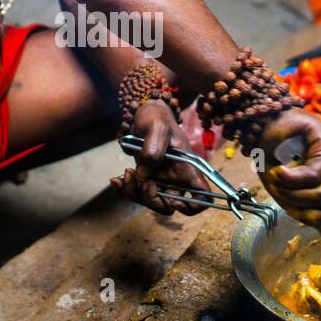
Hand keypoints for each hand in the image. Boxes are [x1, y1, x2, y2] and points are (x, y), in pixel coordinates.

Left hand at [110, 100, 210, 215]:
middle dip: (151, 200)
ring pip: (149, 201)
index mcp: (187, 168)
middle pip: (170, 206)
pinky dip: (125, 190)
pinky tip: (116, 180)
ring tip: (125, 173)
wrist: (143, 115)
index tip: (174, 200)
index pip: (204, 196)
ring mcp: (160, 180)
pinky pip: (136, 194)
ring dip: (134, 194)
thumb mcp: (156, 126)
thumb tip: (143, 174)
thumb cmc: (157, 117)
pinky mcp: (145, 178)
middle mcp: (176, 178)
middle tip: (140, 181)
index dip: (192, 206)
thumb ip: (153, 147)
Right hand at [255, 108, 320, 227]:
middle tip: (285, 201)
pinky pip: (314, 175)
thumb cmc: (276, 158)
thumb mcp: (289, 192)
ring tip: (278, 180)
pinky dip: (292, 179)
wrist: (263, 123)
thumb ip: (302, 208)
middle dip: (309, 215)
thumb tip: (317, 224)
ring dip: (294, 194)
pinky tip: (279, 171)